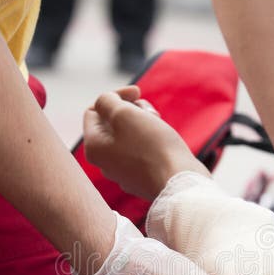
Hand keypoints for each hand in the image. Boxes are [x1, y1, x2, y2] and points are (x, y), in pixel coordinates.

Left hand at [83, 87, 207, 199]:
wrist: (180, 182)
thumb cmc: (152, 147)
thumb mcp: (124, 114)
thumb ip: (107, 101)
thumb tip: (105, 101)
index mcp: (94, 147)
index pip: (93, 110)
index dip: (115, 96)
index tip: (137, 92)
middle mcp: (104, 163)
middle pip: (112, 123)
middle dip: (131, 110)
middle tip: (149, 112)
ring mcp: (124, 173)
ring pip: (129, 136)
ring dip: (143, 123)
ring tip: (159, 125)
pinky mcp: (143, 178)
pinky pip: (142, 151)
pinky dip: (152, 140)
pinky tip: (164, 142)